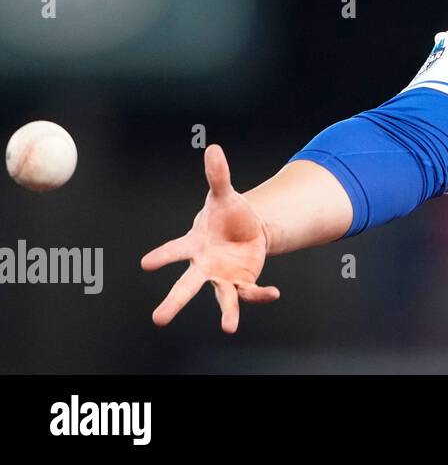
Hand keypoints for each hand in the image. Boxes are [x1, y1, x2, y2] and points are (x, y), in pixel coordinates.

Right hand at [141, 144, 279, 332]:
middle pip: (187, 284)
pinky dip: (261, 294)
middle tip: (158, 319)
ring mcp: (223, 277)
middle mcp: (204, 265)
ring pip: (222, 297)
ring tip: (229, 327)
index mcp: (194, 244)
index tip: (146, 264)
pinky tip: (274, 293)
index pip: (174, 250)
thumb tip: (212, 147)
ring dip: (226, 312)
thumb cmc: (226, 214)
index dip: (161, 256)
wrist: (246, 231)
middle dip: (173, 301)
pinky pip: (251, 291)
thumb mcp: (224, 194)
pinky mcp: (243, 282)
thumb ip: (218, 175)